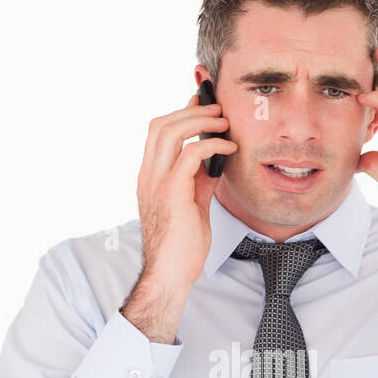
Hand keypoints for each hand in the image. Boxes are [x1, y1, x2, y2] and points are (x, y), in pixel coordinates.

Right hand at [136, 92, 237, 291]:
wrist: (171, 273)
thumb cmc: (182, 246)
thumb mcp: (193, 204)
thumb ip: (199, 180)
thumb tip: (216, 160)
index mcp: (149, 177)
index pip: (157, 133)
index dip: (180, 113)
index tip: (202, 104)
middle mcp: (148, 175)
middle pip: (161, 124)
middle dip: (191, 111)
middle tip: (218, 110)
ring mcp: (156, 182)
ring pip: (171, 131)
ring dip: (201, 121)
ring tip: (224, 123)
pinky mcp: (171, 191)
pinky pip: (191, 154)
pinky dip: (212, 144)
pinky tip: (229, 149)